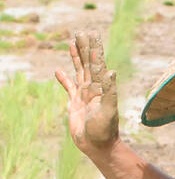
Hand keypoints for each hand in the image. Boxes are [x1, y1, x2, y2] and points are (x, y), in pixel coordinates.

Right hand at [55, 32, 118, 152]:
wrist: (98, 146)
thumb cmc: (105, 130)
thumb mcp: (109, 110)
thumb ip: (110, 91)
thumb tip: (112, 71)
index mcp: (101, 88)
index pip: (97, 64)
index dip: (94, 49)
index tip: (92, 34)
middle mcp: (93, 88)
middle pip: (88, 63)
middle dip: (84, 48)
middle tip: (81, 32)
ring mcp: (84, 95)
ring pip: (79, 71)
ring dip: (76, 58)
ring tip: (72, 43)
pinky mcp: (75, 103)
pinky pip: (68, 87)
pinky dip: (64, 79)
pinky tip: (58, 71)